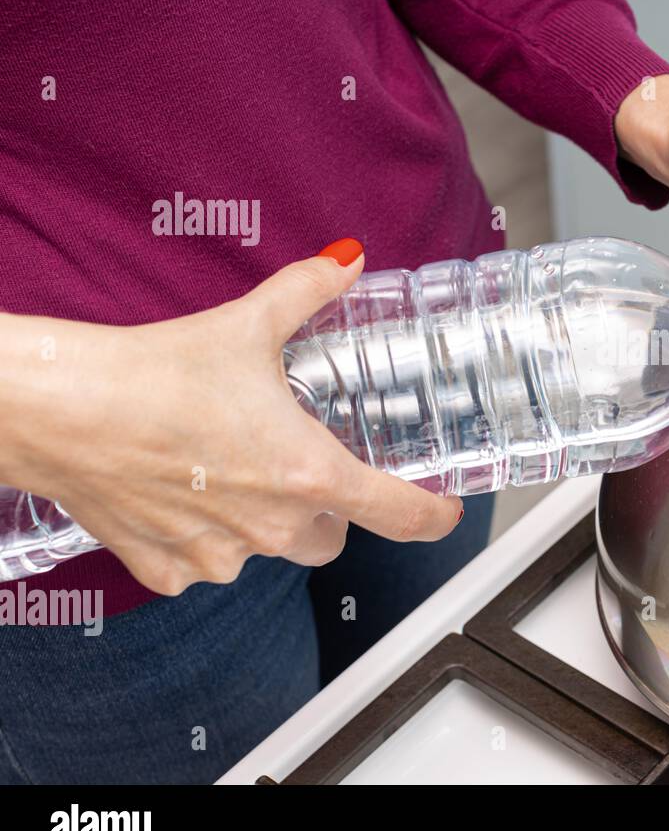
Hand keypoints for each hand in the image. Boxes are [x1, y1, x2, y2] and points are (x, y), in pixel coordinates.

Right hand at [0, 245, 462, 595]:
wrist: (63, 410)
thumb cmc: (158, 373)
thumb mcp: (250, 324)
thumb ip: (309, 292)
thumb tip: (348, 261)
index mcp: (311, 473)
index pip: (401, 515)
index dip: (433, 516)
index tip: (442, 511)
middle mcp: (274, 526)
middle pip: (332, 536)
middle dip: (325, 507)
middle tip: (296, 464)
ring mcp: (222, 555)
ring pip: (269, 552)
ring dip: (262, 521)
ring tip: (225, 468)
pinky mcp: (169, 569)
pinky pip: (207, 565)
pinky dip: (204, 538)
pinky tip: (182, 493)